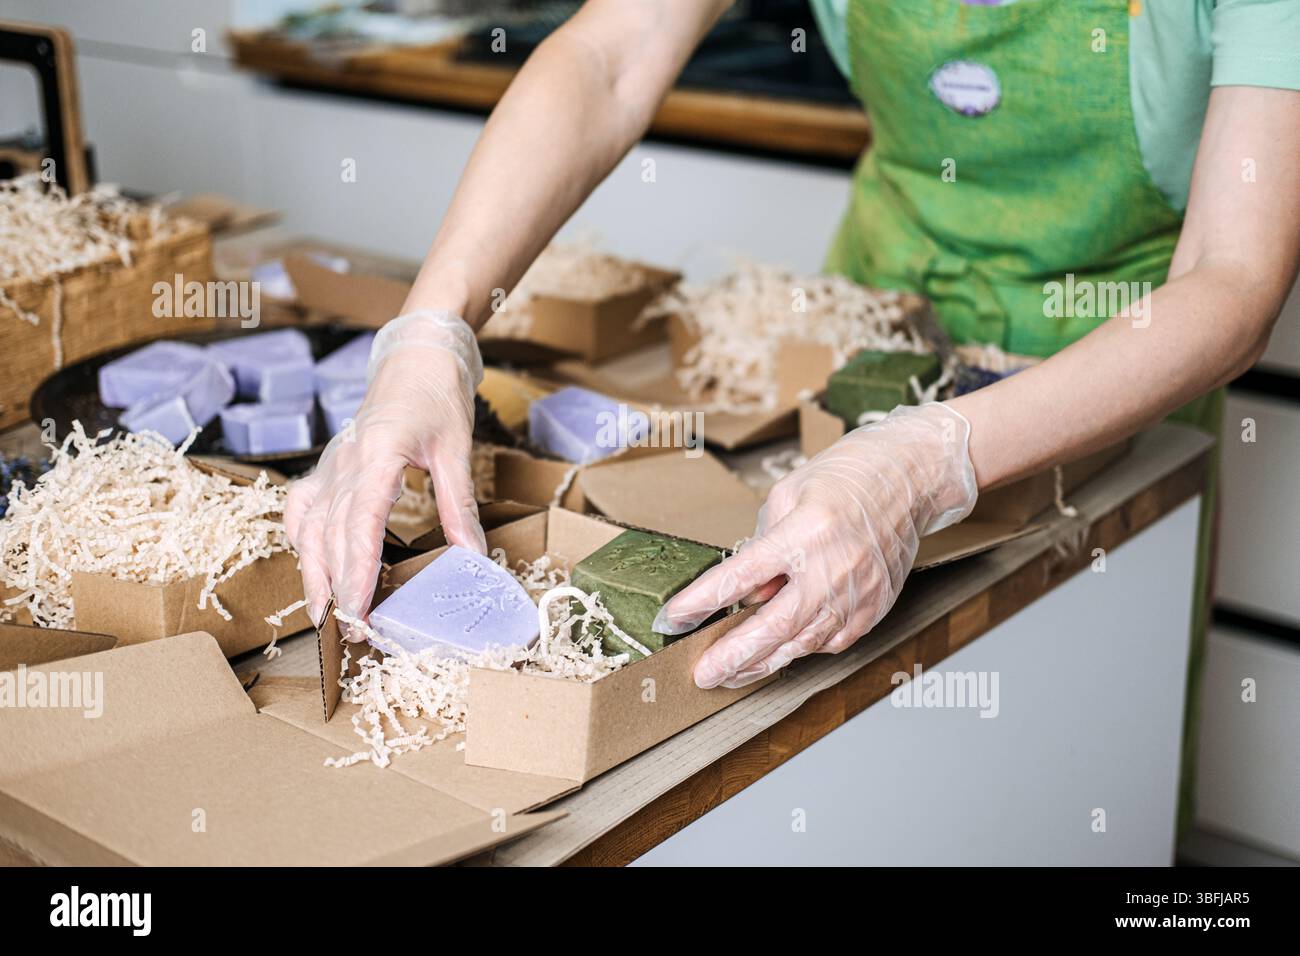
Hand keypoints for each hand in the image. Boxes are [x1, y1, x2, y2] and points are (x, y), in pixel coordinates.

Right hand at [284, 309, 486, 627]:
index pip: (360, 524)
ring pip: (308, 526)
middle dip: (334, 586)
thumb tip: (474, 559)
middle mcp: (343, 461)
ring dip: (313, 571)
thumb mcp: (457, 450)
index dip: (357, 571)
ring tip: (325, 613)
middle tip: (347, 630)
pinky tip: (311, 562)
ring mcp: (331, 462)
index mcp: (376, 455)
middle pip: (328, 534)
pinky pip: (303, 507)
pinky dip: (303, 539)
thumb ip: (459, 508)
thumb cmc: (437, 396)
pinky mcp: (330, 464)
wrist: (416, 354)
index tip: (359, 609)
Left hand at [654, 402, 977, 688]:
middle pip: (773, 628)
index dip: (701, 603)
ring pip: (801, 645)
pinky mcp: (872, 610)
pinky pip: (828, 642)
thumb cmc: (846, 477)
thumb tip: (747, 591)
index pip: (740, 578)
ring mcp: (856, 596)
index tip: (672, 620)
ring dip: (761, 664)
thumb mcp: (789, 494)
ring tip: (728, 675)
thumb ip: (763, 545)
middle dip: (732, 656)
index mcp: (804, 533)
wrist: (910, 478)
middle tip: (702, 674)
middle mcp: (831, 570)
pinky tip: (776, 656)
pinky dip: (798, 651)